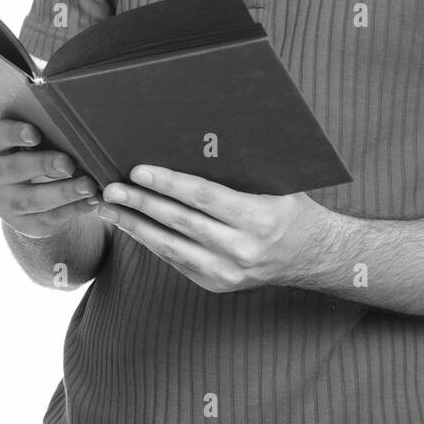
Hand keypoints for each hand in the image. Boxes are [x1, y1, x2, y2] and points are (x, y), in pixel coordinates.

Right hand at [0, 119, 99, 237]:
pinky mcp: (21, 223)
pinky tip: (90, 201)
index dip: (14, 134)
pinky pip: (47, 218)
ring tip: (88, 186)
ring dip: (62, 192)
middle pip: (13, 169)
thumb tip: (74, 130)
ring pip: (31, 199)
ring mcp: (2, 203)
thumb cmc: (34, 151)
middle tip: (68, 164)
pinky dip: (72, 209)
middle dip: (43, 165)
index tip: (35, 134)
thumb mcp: (29, 141)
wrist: (28, 191)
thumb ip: (44, 132)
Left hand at [95, 165, 331, 292]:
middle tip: (110, 187)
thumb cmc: (293, 209)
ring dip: (135, 225)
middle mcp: (242, 249)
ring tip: (109, 207)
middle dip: (141, 203)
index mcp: (260, 218)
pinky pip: (175, 260)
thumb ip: (242, 168)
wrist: (314, 257)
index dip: (169, 183)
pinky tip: (131, 224)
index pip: (204, 197)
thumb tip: (199, 139)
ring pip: (170, 247)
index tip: (138, 170)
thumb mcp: (279, 182)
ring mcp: (227, 273)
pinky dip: (150, 241)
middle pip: (180, 223)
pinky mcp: (216, 285)